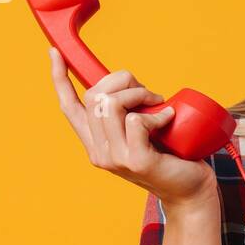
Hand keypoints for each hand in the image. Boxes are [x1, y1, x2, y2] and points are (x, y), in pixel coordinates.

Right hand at [47, 48, 218, 208]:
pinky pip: (137, 120)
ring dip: (139, 93)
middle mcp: (99, 152)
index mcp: (95, 142)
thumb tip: (126, 83)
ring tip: (158, 103)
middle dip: (123, 81)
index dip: (59, 78)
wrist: (191, 190)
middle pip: (95, 96)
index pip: (69, 107)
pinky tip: (168, 119)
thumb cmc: (171, 155)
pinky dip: (157, 112)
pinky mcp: (136, 161)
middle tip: (149, 92)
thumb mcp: (141, 130)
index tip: (54, 53)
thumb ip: (126, 113)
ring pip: (111, 104)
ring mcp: (115, 159)